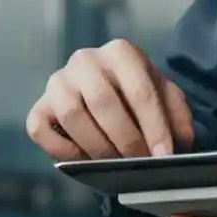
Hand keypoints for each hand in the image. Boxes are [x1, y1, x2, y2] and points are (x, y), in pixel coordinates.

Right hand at [27, 39, 193, 160]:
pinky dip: (63, 150)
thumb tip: (178, 145)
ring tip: (117, 164)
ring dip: (97, 147)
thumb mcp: (166, 97)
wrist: (107, 86)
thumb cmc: (139, 92)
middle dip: (126, 139)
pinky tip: (86, 160)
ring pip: (73, 116)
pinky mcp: (39, 105)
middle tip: (140, 163)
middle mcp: (85, 60)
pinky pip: (40, 130)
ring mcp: (57, 81)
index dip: (154, 127)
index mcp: (121, 52)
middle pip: (104, 103)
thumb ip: (177, 117)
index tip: (164, 155)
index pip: (140, 91)